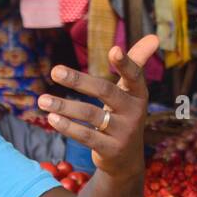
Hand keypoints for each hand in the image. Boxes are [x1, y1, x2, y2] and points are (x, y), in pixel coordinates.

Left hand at [36, 34, 159, 176]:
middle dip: (78, 81)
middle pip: (105, 91)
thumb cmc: (124, 116)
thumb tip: (154, 37)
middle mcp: (134, 113)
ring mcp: (123, 133)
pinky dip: (67, 127)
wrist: (126, 160)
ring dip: (64, 106)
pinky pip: (86, 136)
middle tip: (54, 71)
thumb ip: (136, 63)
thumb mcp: (130, 93)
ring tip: (42, 100)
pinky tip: (52, 117)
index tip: (113, 49)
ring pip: (90, 114)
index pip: (134, 76)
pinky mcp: (110, 150)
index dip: (125, 63)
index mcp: (139, 95)